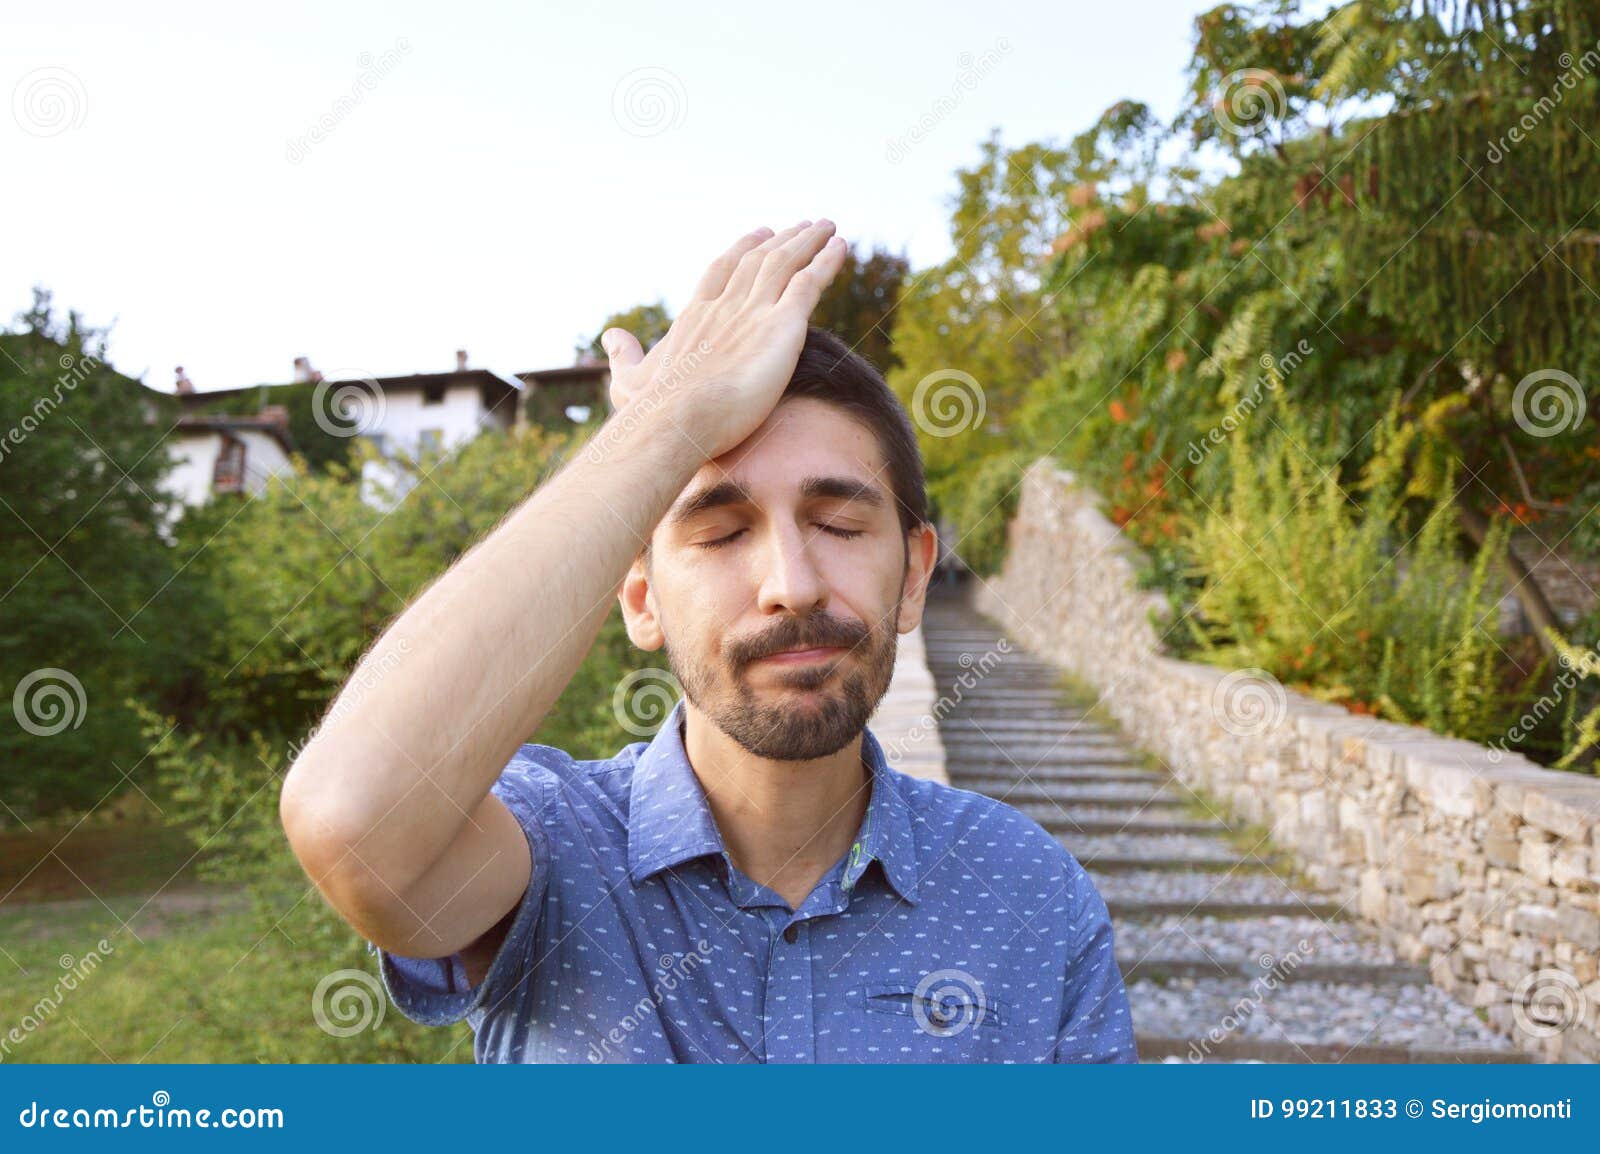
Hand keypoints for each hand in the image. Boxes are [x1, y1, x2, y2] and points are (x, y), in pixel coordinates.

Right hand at [600, 220, 847, 460]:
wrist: (679, 419)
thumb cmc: (653, 411)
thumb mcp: (628, 382)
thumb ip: (623, 356)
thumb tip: (611, 336)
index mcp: (695, 316)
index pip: (722, 271)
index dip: (742, 250)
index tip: (760, 235)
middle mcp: (725, 306)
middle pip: (759, 260)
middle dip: (782, 240)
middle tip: (802, 227)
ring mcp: (754, 312)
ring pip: (786, 264)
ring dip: (809, 242)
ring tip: (827, 227)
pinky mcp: (782, 326)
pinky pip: (810, 283)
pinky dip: (827, 262)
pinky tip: (841, 248)